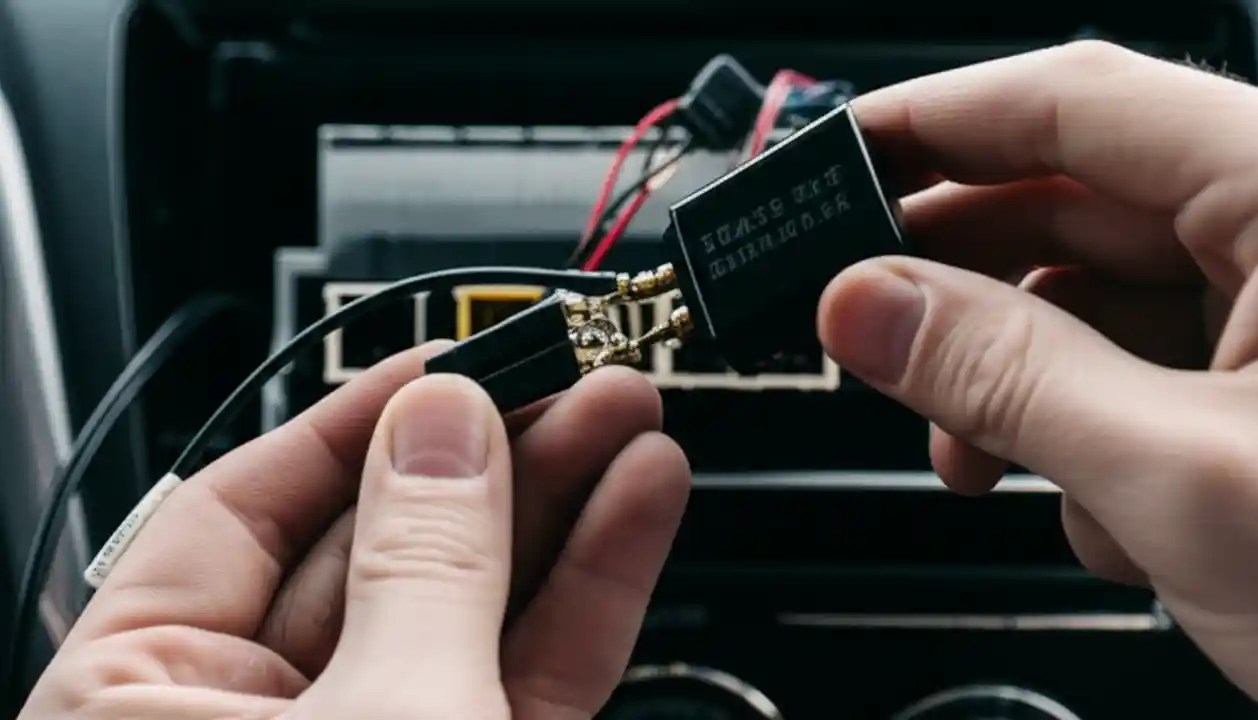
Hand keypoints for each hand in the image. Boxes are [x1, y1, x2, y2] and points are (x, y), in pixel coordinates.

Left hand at [19, 343, 690, 717]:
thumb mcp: (379, 714)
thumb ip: (418, 566)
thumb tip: (444, 427)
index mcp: (143, 703)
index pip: (241, 509)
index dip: (352, 420)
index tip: (443, 358)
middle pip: (382, 543)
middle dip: (491, 448)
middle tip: (568, 369)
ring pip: (475, 603)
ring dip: (563, 504)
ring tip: (629, 413)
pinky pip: (535, 666)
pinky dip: (594, 587)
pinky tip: (639, 503)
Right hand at [817, 41, 1257, 710]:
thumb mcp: (1184, 479)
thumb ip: (1008, 377)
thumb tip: (864, 306)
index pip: (1076, 104)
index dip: (931, 120)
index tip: (830, 155)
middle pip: (1069, 205)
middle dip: (956, 281)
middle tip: (861, 326)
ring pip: (1093, 301)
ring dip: (1012, 380)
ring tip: (974, 456)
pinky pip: (1136, 369)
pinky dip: (1082, 432)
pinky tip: (1093, 507)